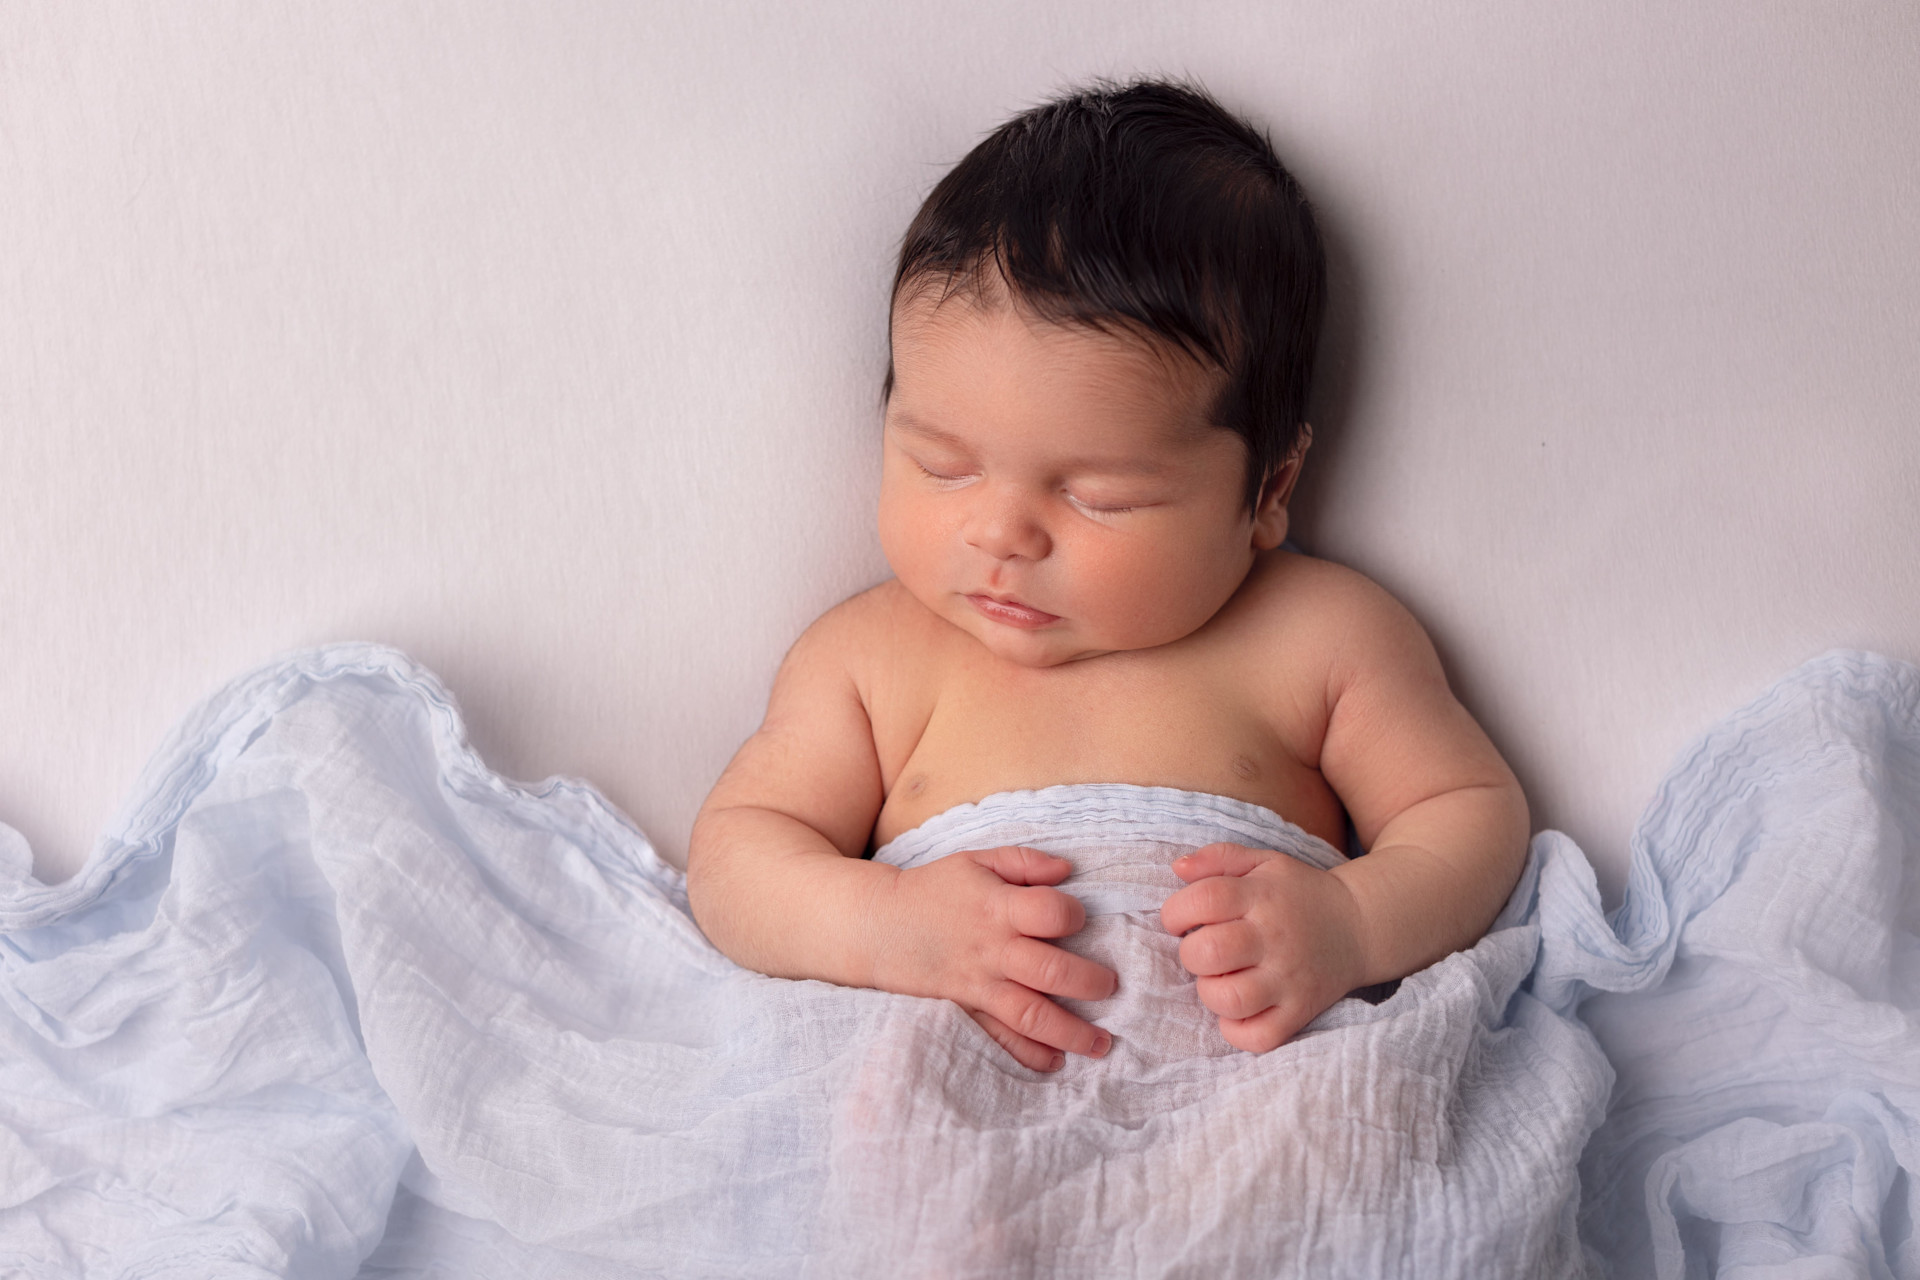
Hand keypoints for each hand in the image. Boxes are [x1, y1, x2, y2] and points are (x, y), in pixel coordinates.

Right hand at [871, 846, 1117, 1072]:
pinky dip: (1028, 1054)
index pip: (1049, 912)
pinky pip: (1000, 1037)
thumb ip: (1024, 862)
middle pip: (1050, 972)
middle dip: (1090, 983)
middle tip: (1112, 988)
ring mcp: (978, 984)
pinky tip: (1055, 1061)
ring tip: (1102, 1044)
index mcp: (997, 907)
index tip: (1081, 919)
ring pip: (1032, 1015)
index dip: (1074, 914)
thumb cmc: (934, 889)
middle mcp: (992, 949)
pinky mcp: (965, 1008)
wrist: (876, 925)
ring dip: (1072, 1032)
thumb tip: (1068, 870)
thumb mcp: (976, 861)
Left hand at [1159, 843, 1367, 1053]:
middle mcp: (1276, 939)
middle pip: (1210, 952)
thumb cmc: (1299, 894)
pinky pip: (1258, 1037)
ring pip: (1229, 999)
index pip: (1205, 899)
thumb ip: (1219, 858)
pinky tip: (1238, 1008)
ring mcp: (1289, 980)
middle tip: (1202, 950)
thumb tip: (1179, 868)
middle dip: (1190, 953)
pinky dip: (1236, 1029)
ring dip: (1210, 991)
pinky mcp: (1300, 1012)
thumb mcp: (1265, 862)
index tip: (1179, 920)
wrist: (1360, 926)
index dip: (1176, 911)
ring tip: (1219, 978)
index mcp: (1263, 896)